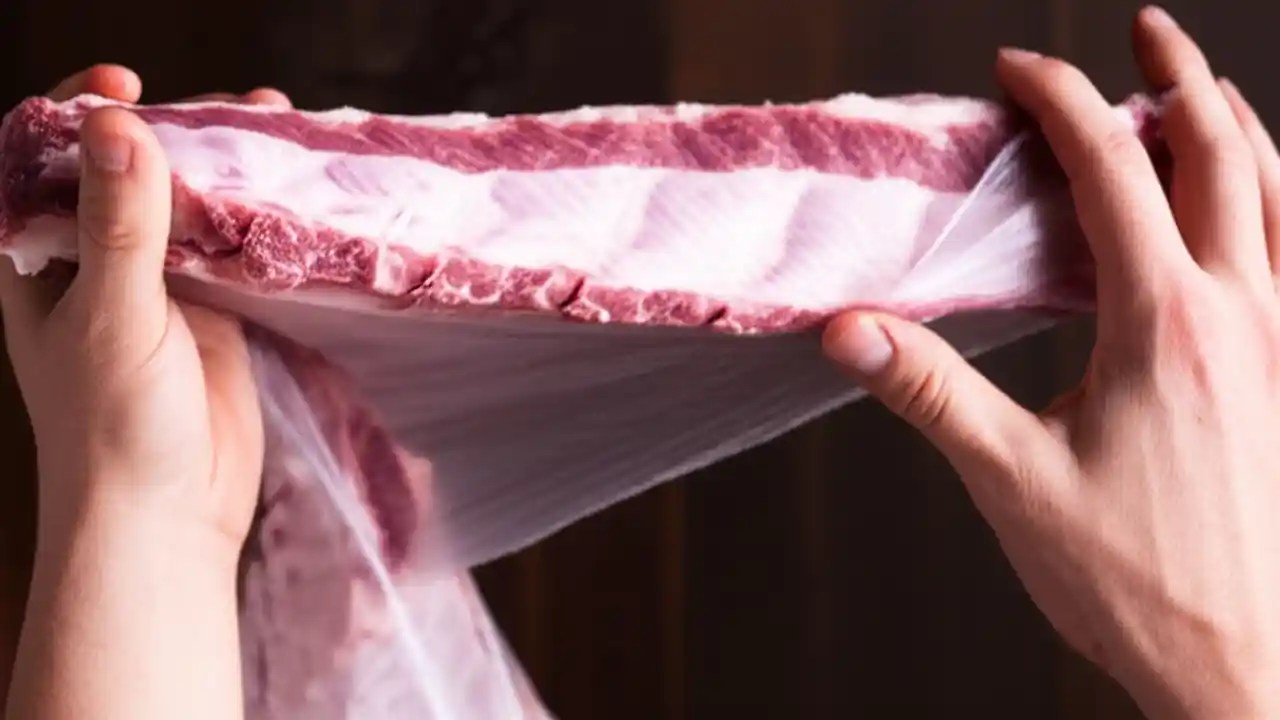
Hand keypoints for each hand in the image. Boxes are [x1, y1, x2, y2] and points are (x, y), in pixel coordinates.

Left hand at [1, 65, 285, 557]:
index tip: (128, 88)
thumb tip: (116, 123)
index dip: (82, 112)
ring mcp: (161, 283)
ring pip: (192, 201)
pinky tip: (293, 189)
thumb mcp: (112, 316)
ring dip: (229, 164)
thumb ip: (119, 223)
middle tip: (232, 108)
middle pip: (133, 167)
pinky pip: (236, 244)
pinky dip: (262, 215)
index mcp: (41, 257)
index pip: (46, 156)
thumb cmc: (113, 426)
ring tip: (276, 127)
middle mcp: (98, 260)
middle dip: (177, 129)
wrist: (168, 517)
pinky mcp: (216, 309)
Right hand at [823, 8, 1279, 718]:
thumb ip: (929, 390)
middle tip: (1144, 28)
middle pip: (1220, 149)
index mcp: (1162, 324)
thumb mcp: (1011, 480)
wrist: (1246, 668)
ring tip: (1205, 92)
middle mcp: (1244, 314)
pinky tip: (1269, 207)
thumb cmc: (1135, 583)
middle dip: (1174, 74)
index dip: (1060, 100)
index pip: (1111, 167)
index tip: (1019, 70)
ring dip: (1242, 124)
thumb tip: (849, 330)